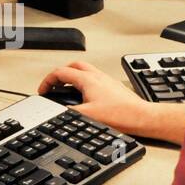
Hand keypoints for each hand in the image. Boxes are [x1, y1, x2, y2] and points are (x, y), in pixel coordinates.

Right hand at [38, 61, 157, 133]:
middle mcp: (97, 76)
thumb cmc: (121, 115)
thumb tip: (57, 112)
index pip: (60, 72)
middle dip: (60, 74)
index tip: (43, 91)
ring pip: (84, 71)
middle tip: (54, 85)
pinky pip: (93, 79)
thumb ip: (69, 112)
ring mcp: (106, 80)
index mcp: (88, 80)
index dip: (47, 81)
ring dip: (72, 77)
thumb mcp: (88, 115)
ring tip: (66, 90)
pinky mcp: (112, 87)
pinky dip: (83, 83)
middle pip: (73, 66)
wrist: (141, 117)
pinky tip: (85, 96)